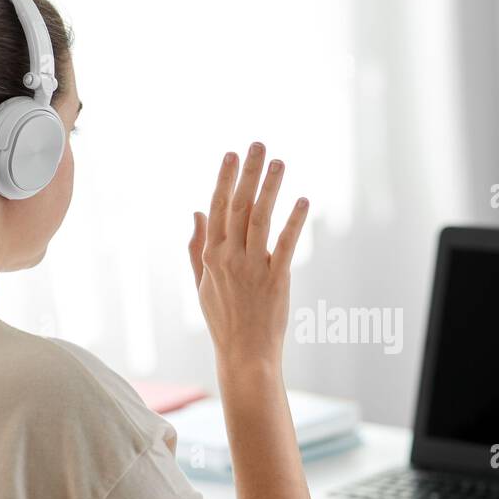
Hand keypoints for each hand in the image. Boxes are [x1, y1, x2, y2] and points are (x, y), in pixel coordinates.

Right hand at [188, 142, 308, 374]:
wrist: (243, 354)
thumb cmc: (223, 319)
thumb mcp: (200, 283)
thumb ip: (196, 246)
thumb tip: (195, 211)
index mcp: (210, 256)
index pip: (216, 208)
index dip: (224, 179)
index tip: (231, 154)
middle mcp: (229, 258)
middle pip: (238, 206)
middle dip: (248, 172)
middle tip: (258, 144)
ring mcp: (252, 268)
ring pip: (260, 218)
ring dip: (270, 187)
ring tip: (279, 162)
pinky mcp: (276, 279)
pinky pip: (285, 245)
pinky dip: (294, 221)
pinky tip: (303, 201)